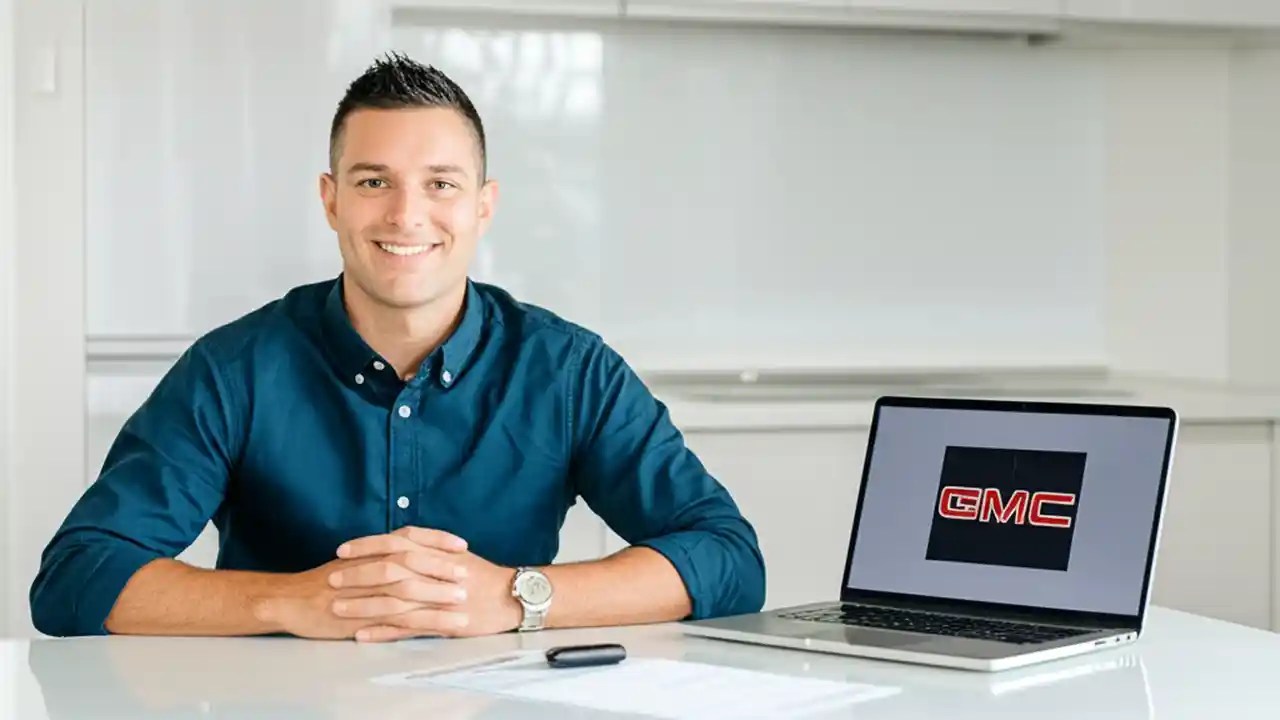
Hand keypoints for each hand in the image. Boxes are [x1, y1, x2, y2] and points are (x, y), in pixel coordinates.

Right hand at [254, 527, 470, 640]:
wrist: (290, 600)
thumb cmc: (322, 582)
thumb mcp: (353, 562)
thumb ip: (379, 557)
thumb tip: (408, 552)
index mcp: (371, 552)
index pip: (410, 539)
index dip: (437, 540)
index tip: (461, 544)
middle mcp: (371, 568)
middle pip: (413, 563)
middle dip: (442, 567)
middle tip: (467, 573)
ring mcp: (367, 594)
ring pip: (409, 592)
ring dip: (438, 596)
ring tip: (463, 601)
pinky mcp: (364, 618)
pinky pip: (399, 621)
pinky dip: (424, 623)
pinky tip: (443, 628)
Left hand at [328, 526, 523, 641]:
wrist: (511, 596)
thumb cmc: (483, 575)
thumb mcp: (454, 553)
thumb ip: (427, 545)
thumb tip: (399, 540)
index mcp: (436, 551)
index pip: (395, 542)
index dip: (366, 545)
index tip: (343, 550)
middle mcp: (434, 571)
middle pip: (389, 569)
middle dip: (357, 573)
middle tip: (332, 577)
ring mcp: (437, 597)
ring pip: (393, 599)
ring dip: (363, 604)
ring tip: (338, 608)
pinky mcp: (441, 621)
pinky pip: (406, 627)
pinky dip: (382, 631)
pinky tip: (362, 634)